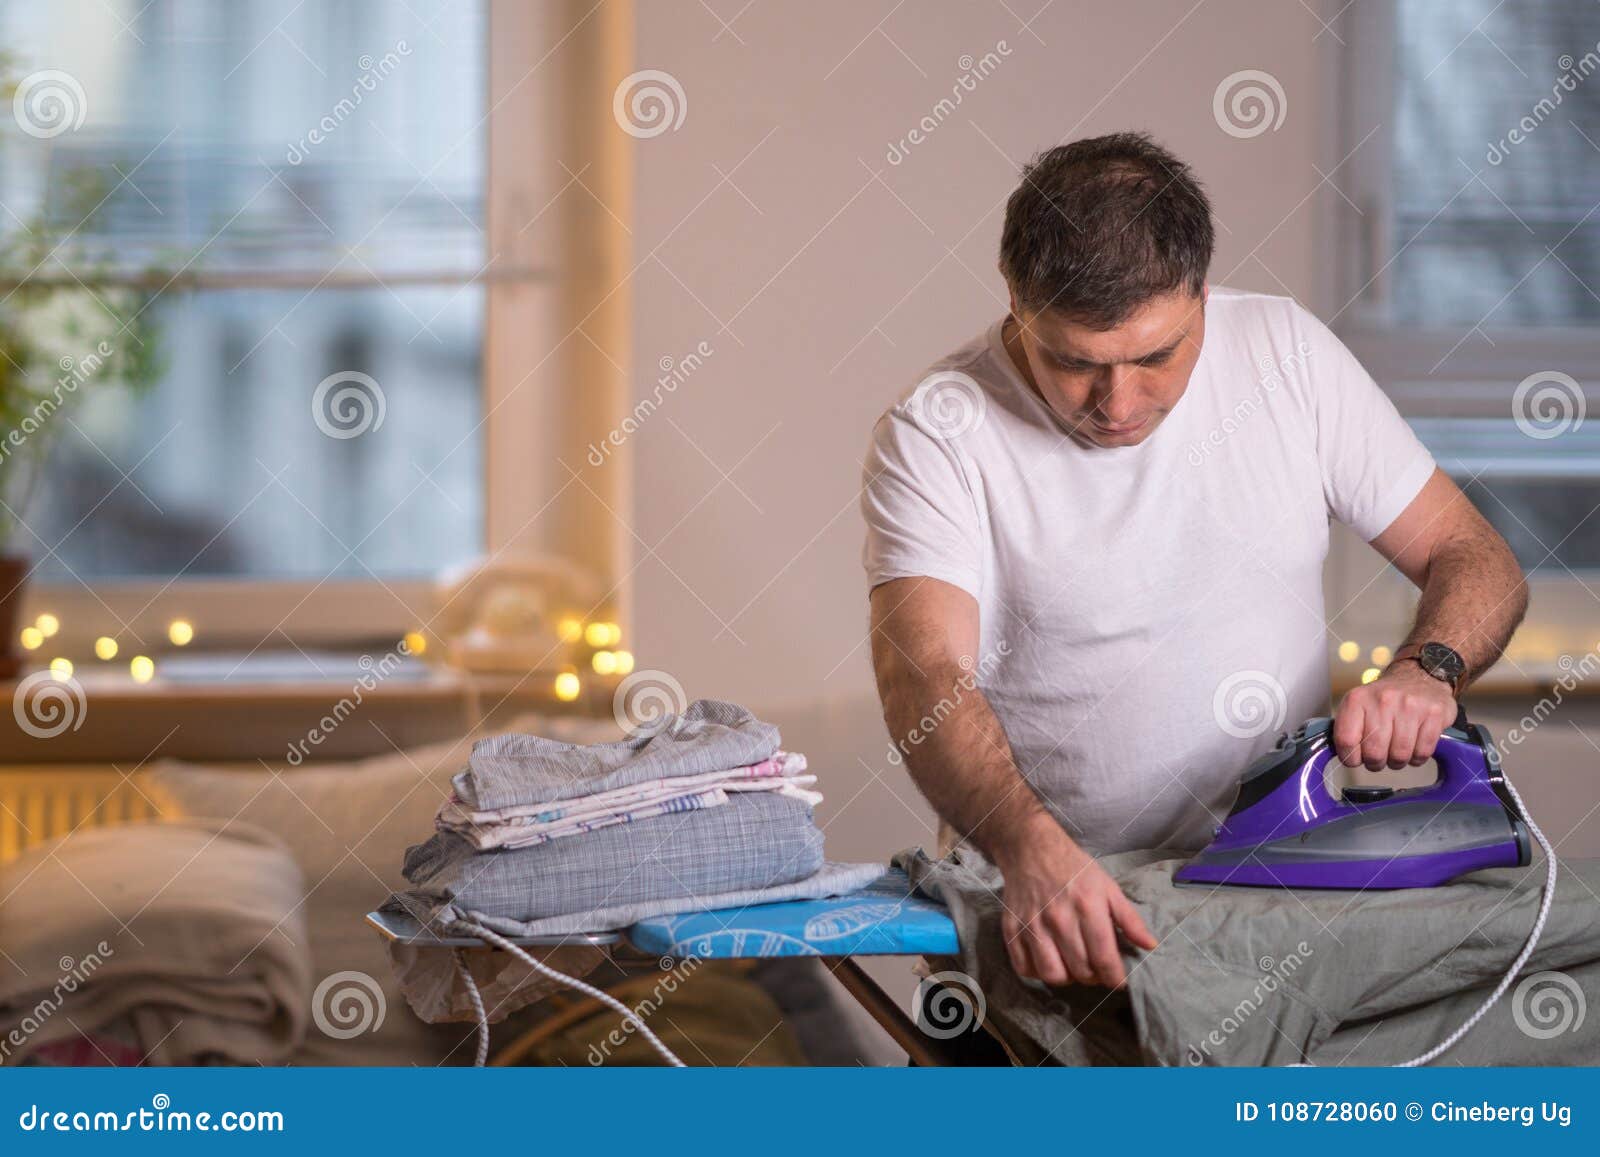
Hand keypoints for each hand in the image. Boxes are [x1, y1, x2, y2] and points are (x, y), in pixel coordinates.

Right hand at [991, 813, 1158, 987]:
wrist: (1032, 849)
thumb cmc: (1075, 869)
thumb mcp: (1108, 887)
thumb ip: (1130, 919)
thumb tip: (1150, 945)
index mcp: (1088, 907)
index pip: (1104, 959)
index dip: (1115, 978)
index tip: (1118, 981)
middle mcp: (1059, 919)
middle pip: (1081, 971)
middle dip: (1094, 977)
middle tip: (1096, 968)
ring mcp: (1033, 925)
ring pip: (1052, 975)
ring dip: (1067, 978)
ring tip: (1072, 967)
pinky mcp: (1011, 929)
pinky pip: (1025, 968)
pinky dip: (1038, 973)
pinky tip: (1049, 961)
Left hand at [1333, 660, 1456, 769]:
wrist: (1420, 676)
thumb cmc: (1385, 698)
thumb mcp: (1359, 704)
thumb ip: (1348, 728)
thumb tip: (1342, 756)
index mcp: (1357, 699)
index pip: (1346, 740)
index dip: (1350, 758)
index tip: (1356, 759)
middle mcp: (1383, 700)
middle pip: (1374, 752)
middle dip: (1376, 763)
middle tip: (1379, 758)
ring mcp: (1410, 706)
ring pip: (1399, 755)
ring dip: (1397, 762)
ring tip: (1396, 752)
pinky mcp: (1434, 713)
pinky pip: (1423, 752)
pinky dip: (1417, 758)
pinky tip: (1414, 747)